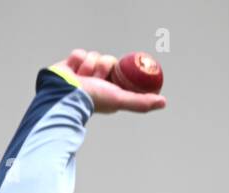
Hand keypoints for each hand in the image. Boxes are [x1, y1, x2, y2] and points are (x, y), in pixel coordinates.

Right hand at [51, 48, 166, 114]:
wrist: (65, 93)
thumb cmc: (93, 99)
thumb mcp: (120, 100)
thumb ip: (141, 102)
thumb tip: (164, 102)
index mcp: (109, 88)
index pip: (119, 68)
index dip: (118, 68)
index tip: (116, 72)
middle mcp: (97, 81)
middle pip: (108, 60)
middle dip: (102, 67)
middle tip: (96, 79)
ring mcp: (84, 72)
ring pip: (94, 55)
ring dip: (89, 66)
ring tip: (82, 79)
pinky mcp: (71, 65)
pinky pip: (80, 53)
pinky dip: (76, 61)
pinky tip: (72, 72)